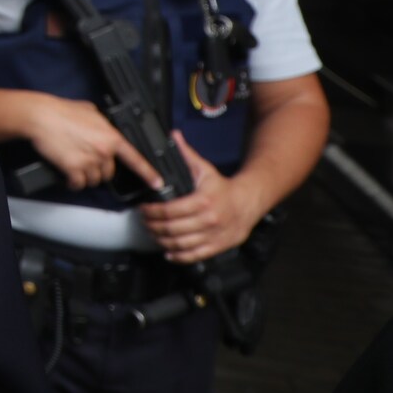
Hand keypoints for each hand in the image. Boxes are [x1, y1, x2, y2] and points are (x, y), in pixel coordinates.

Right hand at [5, 91, 163, 191]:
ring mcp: (89, 161)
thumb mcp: (90, 111)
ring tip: (73, 165)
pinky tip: (67, 175)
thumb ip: (103, 123)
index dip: (149, 174)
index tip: (157, 183)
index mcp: (111, 137)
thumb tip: (103, 128)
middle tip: (85, 160)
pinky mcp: (73, 169)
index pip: (136, 159)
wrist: (41, 116)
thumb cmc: (61, 111)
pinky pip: (78, 184)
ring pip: (93, 180)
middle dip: (99, 170)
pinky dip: (72, 182)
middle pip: (109, 173)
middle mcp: (104, 151)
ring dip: (84, 176)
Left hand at [142, 134, 266, 262]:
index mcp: (204, 201)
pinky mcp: (218, 246)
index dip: (151, 212)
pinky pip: (195, 256)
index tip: (143, 209)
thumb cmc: (223, 187)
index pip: (169, 211)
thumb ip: (186, 154)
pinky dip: (178, 256)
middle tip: (144, 222)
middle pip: (172, 229)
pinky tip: (168, 252)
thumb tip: (174, 136)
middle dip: (152, 226)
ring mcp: (214, 235)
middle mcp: (209, 220)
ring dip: (161, 241)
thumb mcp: (205, 169)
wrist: (249, 202)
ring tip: (153, 233)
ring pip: (181, 244)